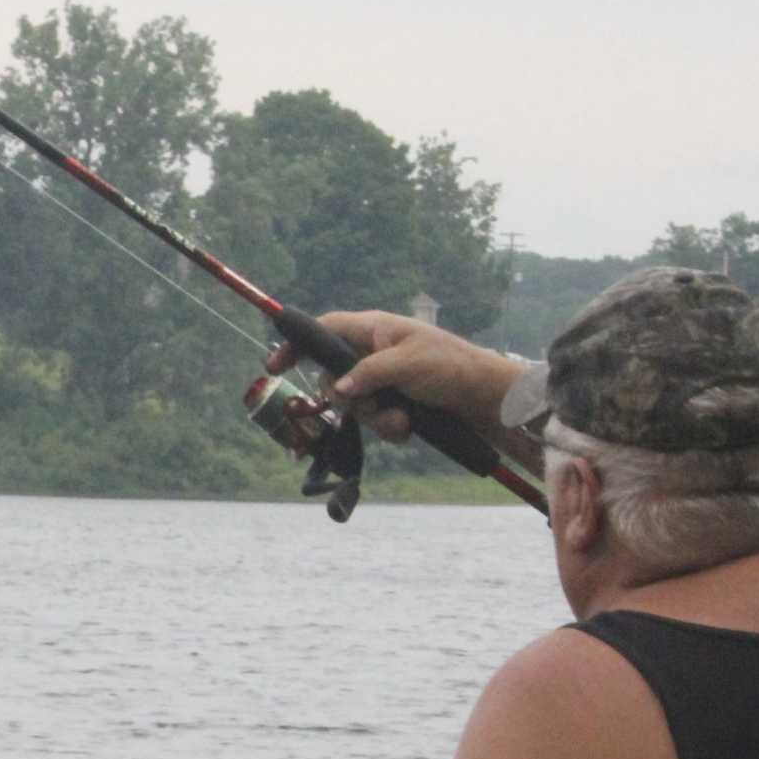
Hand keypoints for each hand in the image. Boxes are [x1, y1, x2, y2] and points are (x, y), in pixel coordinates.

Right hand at [265, 310, 526, 451]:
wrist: (485, 398)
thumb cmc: (451, 366)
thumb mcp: (408, 364)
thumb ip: (369, 373)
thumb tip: (337, 389)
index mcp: (373, 329)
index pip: (324, 330)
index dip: (297, 344)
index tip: (273, 367)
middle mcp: (372, 353)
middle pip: (334, 378)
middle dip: (351, 401)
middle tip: (371, 405)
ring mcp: (382, 380)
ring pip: (355, 405)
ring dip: (376, 419)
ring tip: (403, 421)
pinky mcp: (393, 403)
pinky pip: (374, 420)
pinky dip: (388, 428)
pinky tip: (409, 428)